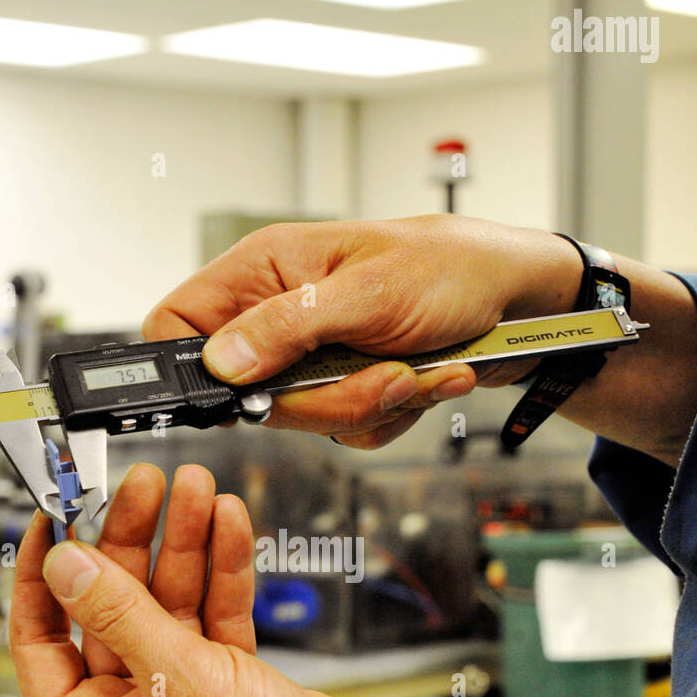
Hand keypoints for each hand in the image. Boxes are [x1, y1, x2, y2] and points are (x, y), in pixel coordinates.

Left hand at [10, 463, 398, 696]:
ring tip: (194, 492)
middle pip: (110, 609)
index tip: (55, 519)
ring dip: (182, 547)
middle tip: (143, 488)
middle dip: (131, 543)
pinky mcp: (227, 685)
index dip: (44, 575)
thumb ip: (118, 614)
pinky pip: (212, 616)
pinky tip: (226, 528)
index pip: (40, 641)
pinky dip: (221, 573)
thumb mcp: (175, 681)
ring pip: (168, 605)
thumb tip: (65, 567)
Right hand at [143, 216, 579, 447]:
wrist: (518, 300)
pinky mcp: (346, 385)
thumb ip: (286, 329)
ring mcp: (312, 356)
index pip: (178, 325)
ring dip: (369, 406)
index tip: (237, 397)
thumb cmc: (449, 268)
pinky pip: (345, 428)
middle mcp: (279, 315)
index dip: (189, 370)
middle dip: (323, 400)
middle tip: (381, 374)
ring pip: (303, 420)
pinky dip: (391, 414)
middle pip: (249, 395)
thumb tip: (219, 363)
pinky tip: (425, 377)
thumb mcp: (365, 295)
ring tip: (416, 369)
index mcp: (264, 273)